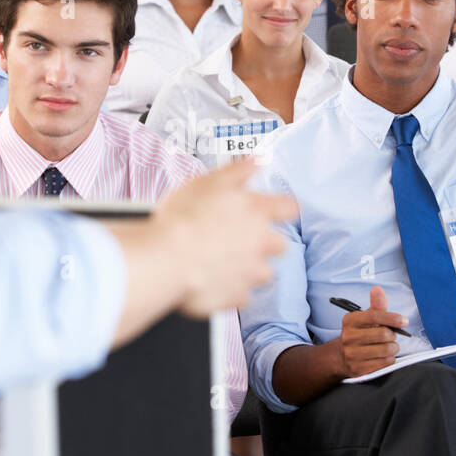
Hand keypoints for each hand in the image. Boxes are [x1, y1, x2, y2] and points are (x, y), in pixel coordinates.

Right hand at [153, 159, 296, 317]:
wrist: (165, 259)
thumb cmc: (182, 218)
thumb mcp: (208, 182)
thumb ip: (238, 171)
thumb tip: (257, 160)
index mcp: (257, 211)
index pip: (290, 208)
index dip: (282, 209)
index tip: (273, 212)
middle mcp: (261, 243)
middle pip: (280, 245)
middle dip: (264, 243)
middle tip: (236, 239)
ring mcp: (251, 272)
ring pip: (262, 273)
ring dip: (248, 269)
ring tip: (221, 261)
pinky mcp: (237, 296)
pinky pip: (241, 295)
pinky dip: (230, 289)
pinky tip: (211, 279)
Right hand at [334, 285, 404, 378]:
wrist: (343, 357)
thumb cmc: (360, 333)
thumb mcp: (366, 318)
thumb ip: (376, 305)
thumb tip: (378, 289)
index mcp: (350, 321)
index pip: (375, 316)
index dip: (392, 318)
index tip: (404, 321)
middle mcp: (348, 337)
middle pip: (384, 334)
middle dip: (393, 335)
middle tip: (391, 336)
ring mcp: (352, 354)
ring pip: (386, 350)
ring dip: (393, 348)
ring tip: (388, 346)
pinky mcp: (359, 369)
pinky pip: (385, 363)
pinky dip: (389, 359)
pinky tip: (383, 356)